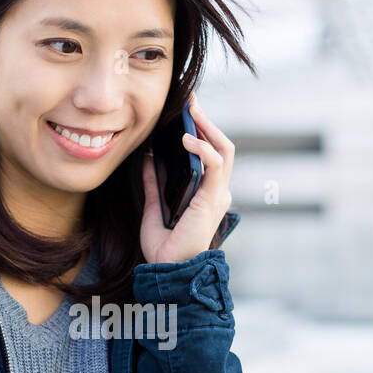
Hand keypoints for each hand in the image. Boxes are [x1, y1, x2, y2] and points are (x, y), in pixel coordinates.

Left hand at [139, 93, 234, 264]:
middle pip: (221, 146)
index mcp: (207, 193)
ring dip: (207, 127)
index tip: (186, 111)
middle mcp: (218, 191)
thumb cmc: (164, 247)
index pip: (212, 154)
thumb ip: (154, 182)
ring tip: (190, 111)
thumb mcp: (153, 207)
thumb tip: (148, 156)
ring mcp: (218, 195)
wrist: (169, 271)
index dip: (202, 131)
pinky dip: (202, 148)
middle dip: (206, 121)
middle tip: (189, 102)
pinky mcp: (212, 199)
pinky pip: (214, 165)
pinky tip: (186, 139)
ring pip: (223, 150)